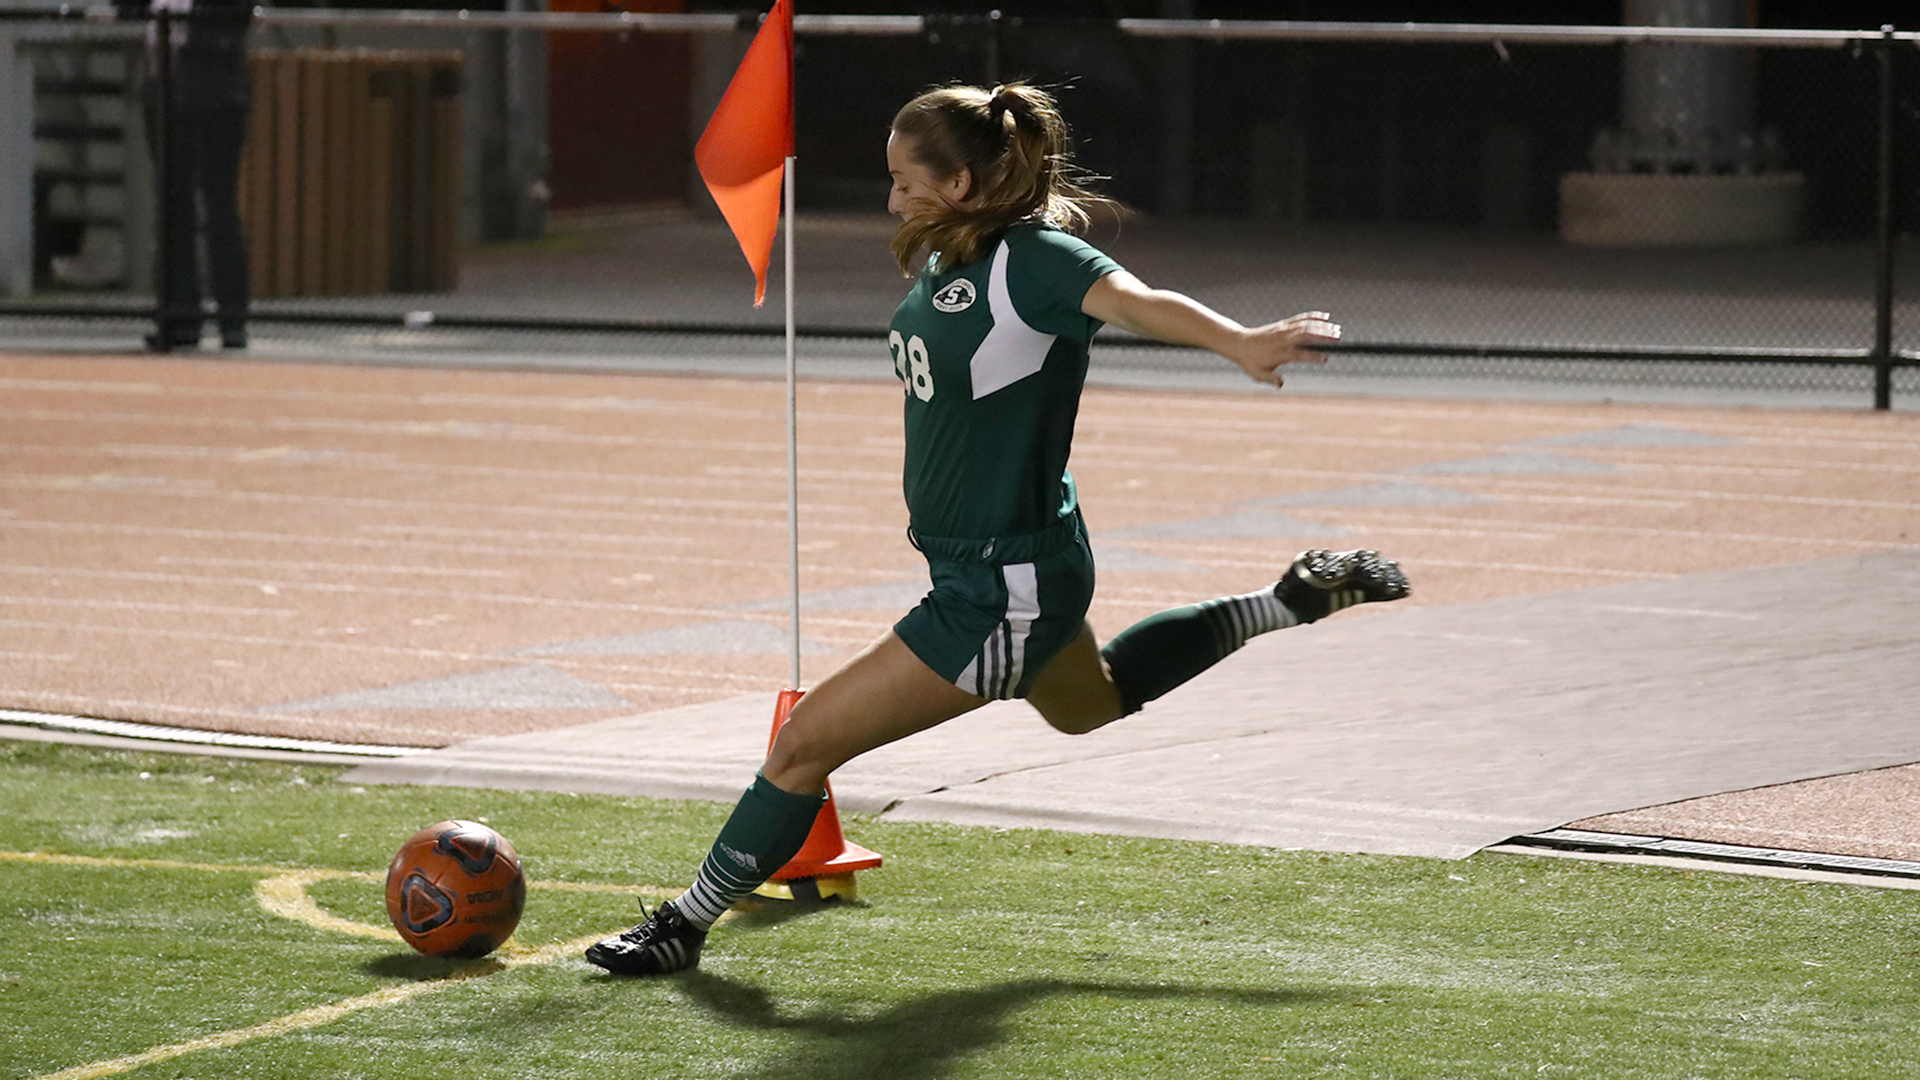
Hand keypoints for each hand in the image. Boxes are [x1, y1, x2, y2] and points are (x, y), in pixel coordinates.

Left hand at [1225, 312, 1339, 388]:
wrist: (1239, 343)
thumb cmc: (1250, 361)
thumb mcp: (1257, 374)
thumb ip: (1270, 379)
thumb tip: (1281, 384)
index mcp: (1279, 354)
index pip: (1300, 354)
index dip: (1313, 356)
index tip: (1325, 359)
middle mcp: (1283, 340)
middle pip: (1306, 336)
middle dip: (1323, 336)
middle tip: (1338, 338)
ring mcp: (1284, 330)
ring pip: (1306, 325)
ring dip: (1323, 326)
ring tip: (1337, 329)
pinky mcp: (1283, 324)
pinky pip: (1301, 318)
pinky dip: (1314, 317)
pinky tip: (1326, 317)